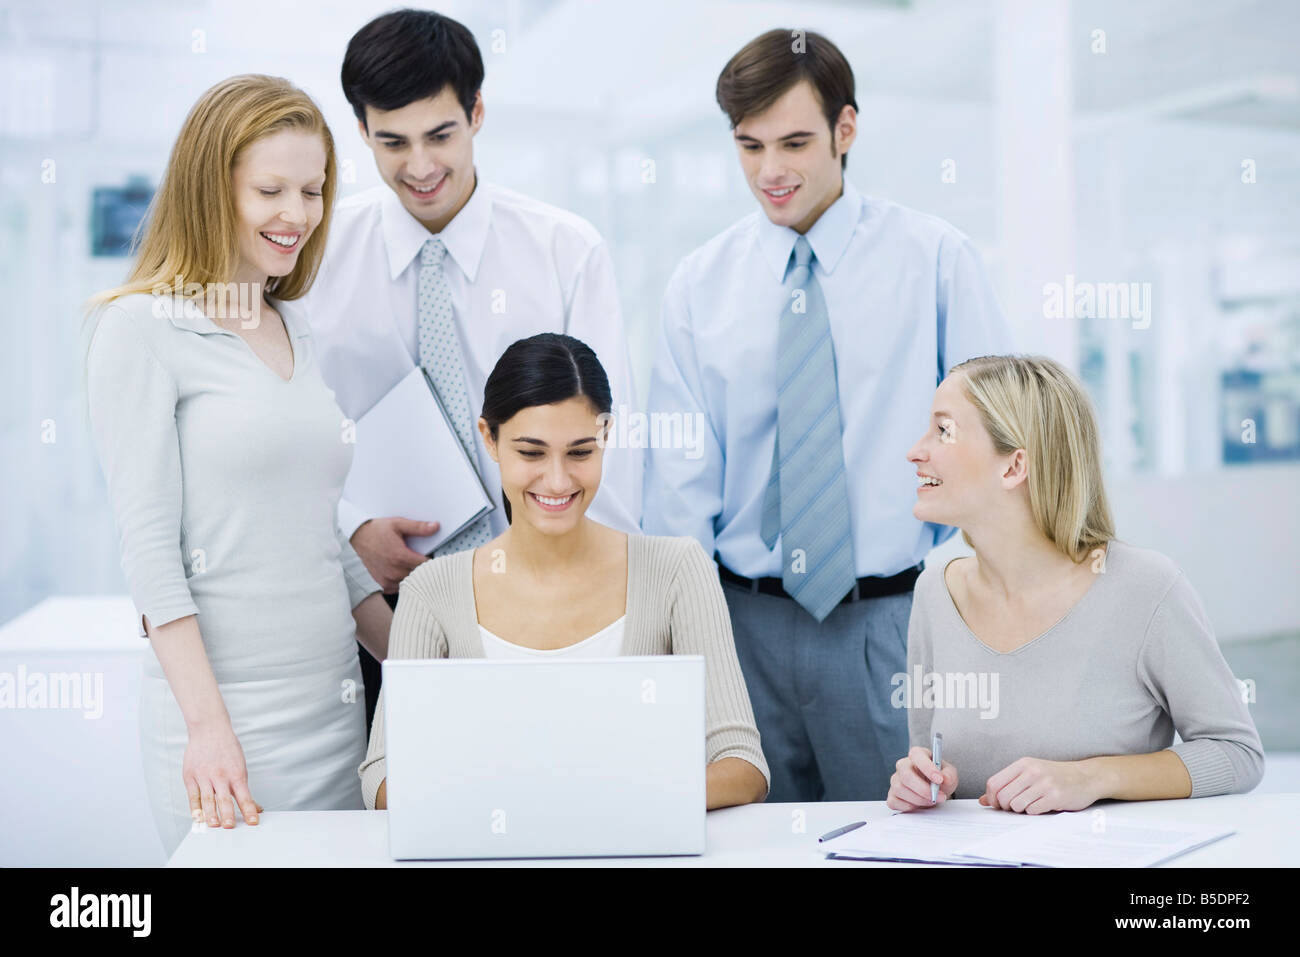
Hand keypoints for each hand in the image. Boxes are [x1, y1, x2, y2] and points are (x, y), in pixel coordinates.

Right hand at [183, 720, 262, 829]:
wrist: (209, 729)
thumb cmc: (227, 748)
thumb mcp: (240, 765)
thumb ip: (242, 787)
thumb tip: (253, 806)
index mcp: (236, 773)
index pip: (244, 796)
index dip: (249, 810)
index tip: (253, 821)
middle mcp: (220, 775)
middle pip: (224, 799)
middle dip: (228, 815)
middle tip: (230, 827)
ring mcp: (204, 776)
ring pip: (208, 799)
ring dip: (211, 814)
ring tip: (214, 825)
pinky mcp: (190, 776)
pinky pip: (193, 795)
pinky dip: (195, 808)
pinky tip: (197, 817)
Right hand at [351, 517, 436, 591]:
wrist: (355, 539)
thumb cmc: (376, 531)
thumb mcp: (397, 524)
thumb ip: (418, 527)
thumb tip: (435, 527)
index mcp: (400, 556)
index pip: (427, 565)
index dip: (433, 560)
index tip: (433, 556)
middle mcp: (394, 571)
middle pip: (420, 575)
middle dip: (424, 568)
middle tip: (422, 559)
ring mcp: (387, 580)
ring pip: (411, 582)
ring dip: (414, 575)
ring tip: (410, 564)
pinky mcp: (383, 585)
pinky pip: (400, 587)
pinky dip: (404, 581)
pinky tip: (401, 570)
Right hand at [886, 745, 957, 811]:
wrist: (936, 793)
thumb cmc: (940, 780)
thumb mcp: (950, 775)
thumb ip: (949, 775)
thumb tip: (944, 778)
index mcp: (917, 755)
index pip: (916, 755)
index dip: (927, 767)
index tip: (939, 779)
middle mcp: (903, 766)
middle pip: (906, 775)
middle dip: (923, 789)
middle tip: (938, 796)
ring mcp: (896, 780)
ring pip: (900, 790)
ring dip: (919, 799)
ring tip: (932, 801)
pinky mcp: (892, 795)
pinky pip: (894, 802)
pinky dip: (908, 807)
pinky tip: (919, 805)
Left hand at [979, 757, 1099, 813]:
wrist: (1086, 776)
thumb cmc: (1055, 775)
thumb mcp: (1030, 773)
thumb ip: (1007, 784)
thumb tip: (984, 800)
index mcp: (1023, 764)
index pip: (994, 782)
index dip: (992, 797)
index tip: (997, 804)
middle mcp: (1032, 771)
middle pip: (1003, 796)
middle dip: (1006, 807)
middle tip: (1015, 807)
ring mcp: (1044, 783)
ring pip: (1016, 805)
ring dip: (1021, 810)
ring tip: (1030, 805)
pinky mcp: (1055, 796)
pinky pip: (1032, 810)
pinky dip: (1034, 812)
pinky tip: (1042, 806)